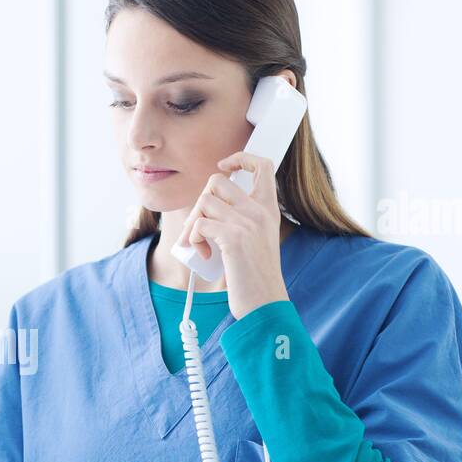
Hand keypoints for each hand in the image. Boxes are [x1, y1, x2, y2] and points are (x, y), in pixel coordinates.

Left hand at [179, 150, 289, 319]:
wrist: (265, 303)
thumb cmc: (255, 277)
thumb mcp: (256, 240)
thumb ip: (243, 220)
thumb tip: (209, 207)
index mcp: (269, 210)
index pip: (263, 165)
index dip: (241, 158)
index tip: (224, 167)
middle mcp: (260, 211)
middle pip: (217, 181)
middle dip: (200, 203)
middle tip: (199, 227)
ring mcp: (248, 223)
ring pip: (204, 202)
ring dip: (193, 223)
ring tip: (199, 244)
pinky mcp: (233, 238)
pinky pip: (200, 225)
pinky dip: (193, 239)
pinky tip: (203, 254)